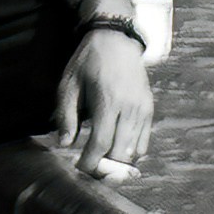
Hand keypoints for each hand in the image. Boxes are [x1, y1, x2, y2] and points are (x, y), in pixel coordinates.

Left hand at [54, 30, 153, 173]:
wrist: (116, 40)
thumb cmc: (87, 62)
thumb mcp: (68, 85)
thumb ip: (66, 116)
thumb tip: (64, 144)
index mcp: (108, 101)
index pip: (101, 143)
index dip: (90, 162)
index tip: (79, 168)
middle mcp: (130, 108)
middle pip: (121, 152)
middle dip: (105, 168)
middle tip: (89, 172)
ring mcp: (143, 109)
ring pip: (135, 151)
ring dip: (118, 164)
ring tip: (101, 166)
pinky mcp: (149, 109)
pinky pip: (144, 142)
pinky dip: (131, 153)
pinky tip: (115, 154)